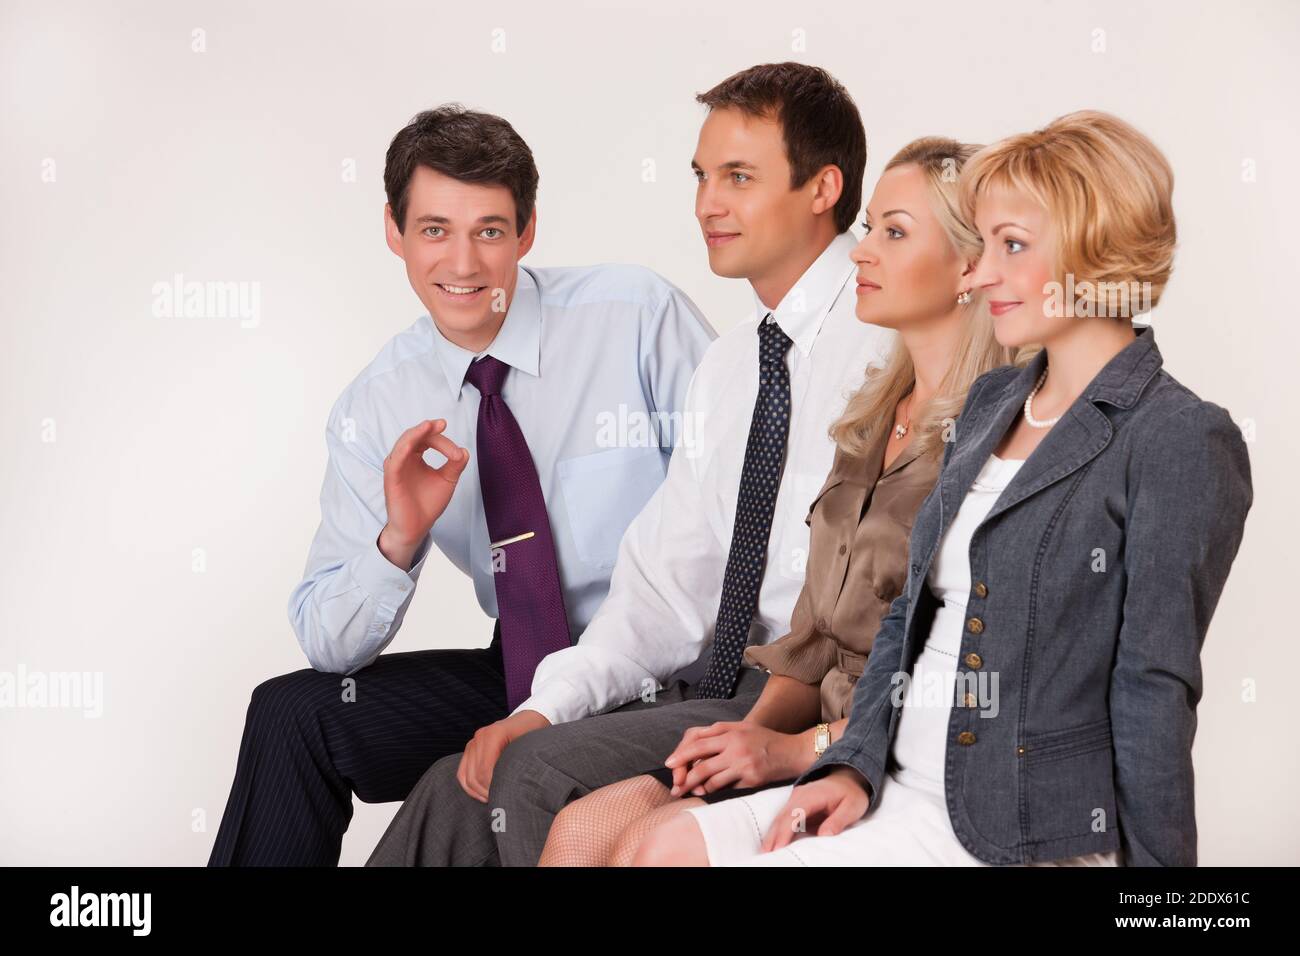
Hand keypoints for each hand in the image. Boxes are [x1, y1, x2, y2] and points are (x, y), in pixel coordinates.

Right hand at [378, 419, 469, 568]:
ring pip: (404, 442)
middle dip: (429, 430)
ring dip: (417, 433)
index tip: (458, 454)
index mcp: (416, 457)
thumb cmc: (427, 504)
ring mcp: (396, 467)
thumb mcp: (447, 480)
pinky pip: (395, 459)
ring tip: (430, 426)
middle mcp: (404, 459)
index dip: (443, 442)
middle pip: (416, 437)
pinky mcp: (392, 478)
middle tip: (442, 425)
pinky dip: (403, 448)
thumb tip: (464, 451)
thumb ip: (455, 465)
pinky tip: (413, 442)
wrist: (417, 527)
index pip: (428, 440)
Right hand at [456, 710, 550, 801]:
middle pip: (475, 776)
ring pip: (466, 776)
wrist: (529, 720)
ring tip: (492, 799)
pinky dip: (469, 786)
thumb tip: (509, 790)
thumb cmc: (533, 735)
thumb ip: (517, 764)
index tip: (504, 798)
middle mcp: (480, 737)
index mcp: (494, 735)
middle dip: (485, 792)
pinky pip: (462, 772)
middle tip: (499, 802)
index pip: (485, 771)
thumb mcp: (530, 747)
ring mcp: (473, 742)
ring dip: (477, 792)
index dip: (492, 789)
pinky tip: (481, 795)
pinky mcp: (471, 748)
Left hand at [662, 721, 801, 797]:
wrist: (791, 752)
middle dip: (684, 779)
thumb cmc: (762, 739)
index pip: (697, 743)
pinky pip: (726, 788)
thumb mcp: (740, 727)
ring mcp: (743, 765)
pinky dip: (716, 790)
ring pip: (711, 780)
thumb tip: (693, 751)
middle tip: (675, 788)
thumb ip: (717, 734)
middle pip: (701, 765)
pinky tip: (710, 790)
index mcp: (730, 732)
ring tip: (691, 791)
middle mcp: (735, 747)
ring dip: (699, 788)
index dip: (680, 755)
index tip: (669, 764)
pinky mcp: (751, 779)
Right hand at [760, 766, 870, 852]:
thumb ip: (838, 821)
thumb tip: (824, 835)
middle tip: (765, 854)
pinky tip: (772, 842)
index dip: (784, 832)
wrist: (848, 778)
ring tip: (765, 851)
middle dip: (772, 836)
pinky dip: (776, 830)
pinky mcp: (795, 805)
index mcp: (812, 796)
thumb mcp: (852, 807)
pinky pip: (783, 818)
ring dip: (772, 835)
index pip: (794, 815)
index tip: (778, 848)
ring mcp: (795, 799)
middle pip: (782, 817)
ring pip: (779, 818)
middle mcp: (799, 796)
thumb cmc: (851, 794)